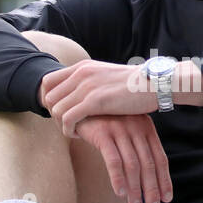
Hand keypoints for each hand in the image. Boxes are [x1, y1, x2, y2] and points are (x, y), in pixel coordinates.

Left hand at [41, 59, 157, 136]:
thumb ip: (92, 80)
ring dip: (61, 124)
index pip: (48, 81)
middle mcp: (81, 74)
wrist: (154, 83)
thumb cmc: (135, 85)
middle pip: (49, 97)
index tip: (61, 112)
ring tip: (74, 131)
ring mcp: (87, 87)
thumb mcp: (107, 76)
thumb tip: (83, 91)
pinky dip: (69, 130)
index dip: (50, 99)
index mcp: (82, 67)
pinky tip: (79, 135)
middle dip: (54, 114)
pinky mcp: (95, 101)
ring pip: (57, 110)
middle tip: (67, 125)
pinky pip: (68, 119)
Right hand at [74, 114, 172, 202]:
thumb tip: (146, 178)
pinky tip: (119, 193)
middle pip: (148, 164)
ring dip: (135, 189)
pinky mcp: (103, 132)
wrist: (80, 103)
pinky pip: (113, 160)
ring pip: (133, 165)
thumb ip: (136, 147)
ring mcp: (120, 129)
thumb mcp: (125, 130)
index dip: (164, 180)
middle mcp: (137, 128)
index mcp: (146, 128)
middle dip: (152, 189)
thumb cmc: (104, 121)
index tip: (166, 199)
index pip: (160, 158)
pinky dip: (118, 178)